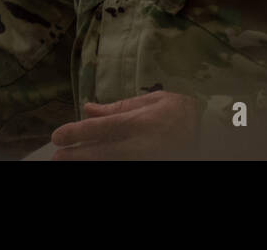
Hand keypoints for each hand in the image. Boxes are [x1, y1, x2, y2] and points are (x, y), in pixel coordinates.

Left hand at [49, 90, 201, 159]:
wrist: (209, 129)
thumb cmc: (179, 110)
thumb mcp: (150, 100)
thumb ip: (117, 107)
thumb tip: (88, 107)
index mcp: (139, 121)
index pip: (101, 127)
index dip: (77, 132)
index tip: (57, 136)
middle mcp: (141, 143)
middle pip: (102, 151)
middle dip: (77, 155)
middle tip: (57, 156)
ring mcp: (146, 157)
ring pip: (110, 162)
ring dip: (89, 161)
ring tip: (69, 161)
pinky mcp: (151, 163)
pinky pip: (123, 165)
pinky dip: (108, 163)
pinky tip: (95, 162)